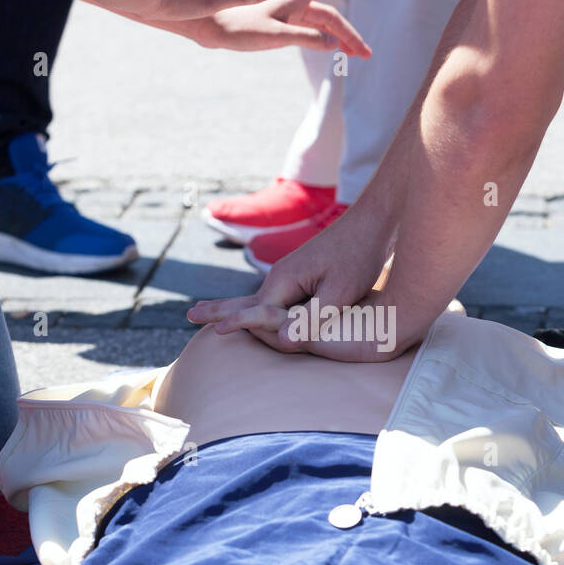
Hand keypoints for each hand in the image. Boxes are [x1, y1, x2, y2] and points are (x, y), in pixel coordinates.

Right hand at [187, 203, 430, 360]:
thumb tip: (284, 341)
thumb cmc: (360, 256)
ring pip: (258, 300)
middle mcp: (280, 277)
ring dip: (233, 309)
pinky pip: (276, 297)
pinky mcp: (302, 274)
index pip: (258, 317)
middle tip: (189, 316)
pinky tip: (254, 307)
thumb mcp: (340, 292)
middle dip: (218, 310)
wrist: (373, 223)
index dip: (253, 332)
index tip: (222, 335)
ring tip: (208, 313)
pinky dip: (257, 304)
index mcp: (283, 281)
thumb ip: (312, 318)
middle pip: (245, 302)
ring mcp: (289, 274)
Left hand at [200, 0, 380, 56]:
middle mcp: (296, 4)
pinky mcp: (285, 25)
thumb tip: (334, 44)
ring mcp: (291, 14)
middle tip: (367, 55)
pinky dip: (326, 41)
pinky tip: (334, 52)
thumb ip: (306, 39)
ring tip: (356, 57)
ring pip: (324, 25)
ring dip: (340, 39)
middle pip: (332, 17)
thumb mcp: (274, 36)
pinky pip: (313, 31)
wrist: (214, 27)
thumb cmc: (240, 29)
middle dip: (351, 35)